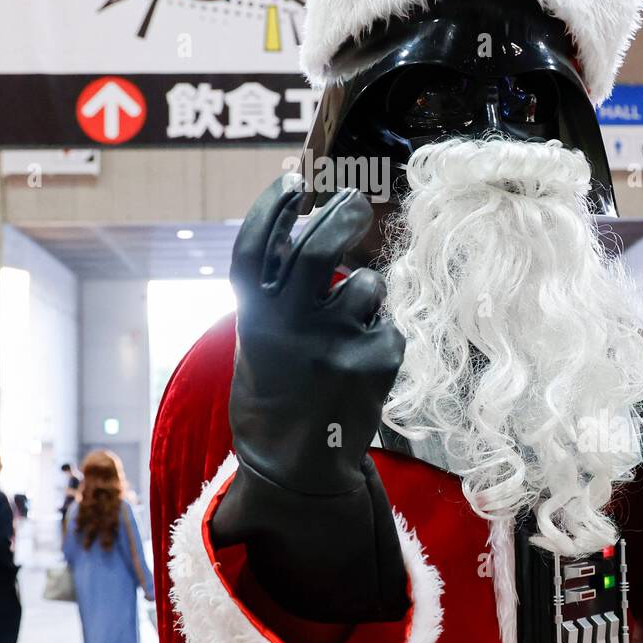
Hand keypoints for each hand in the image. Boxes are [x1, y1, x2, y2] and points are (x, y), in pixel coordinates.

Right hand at [212, 178, 408, 622]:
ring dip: (364, 294)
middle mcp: (290, 328)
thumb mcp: (260, 335)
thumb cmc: (277, 388)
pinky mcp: (374, 363)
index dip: (272, 206)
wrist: (294, 466)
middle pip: (318, 250)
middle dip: (343, 215)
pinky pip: (387, 325)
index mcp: (254, 318)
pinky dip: (378, 336)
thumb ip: (280, 286)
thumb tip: (312, 223)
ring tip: (349, 327)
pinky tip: (359, 367)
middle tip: (356, 203)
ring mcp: (334, 345)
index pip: (256, 248)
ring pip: (366, 286)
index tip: (294, 177)